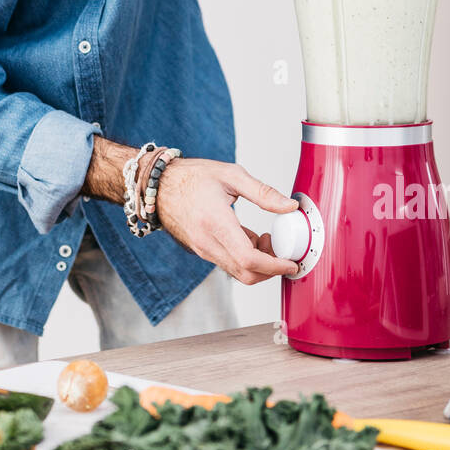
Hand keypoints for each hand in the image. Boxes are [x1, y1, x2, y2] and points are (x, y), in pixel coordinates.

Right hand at [155, 158, 300, 282]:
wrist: (158, 185)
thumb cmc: (190, 177)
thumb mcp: (231, 175)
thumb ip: (263, 193)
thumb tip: (289, 207)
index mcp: (215, 223)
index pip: (249, 259)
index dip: (275, 266)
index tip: (291, 263)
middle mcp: (207, 242)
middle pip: (246, 274)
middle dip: (271, 269)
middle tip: (282, 251)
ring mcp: (203, 249)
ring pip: (238, 272)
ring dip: (259, 264)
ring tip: (266, 238)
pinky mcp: (202, 251)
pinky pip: (228, 263)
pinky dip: (246, 259)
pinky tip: (250, 238)